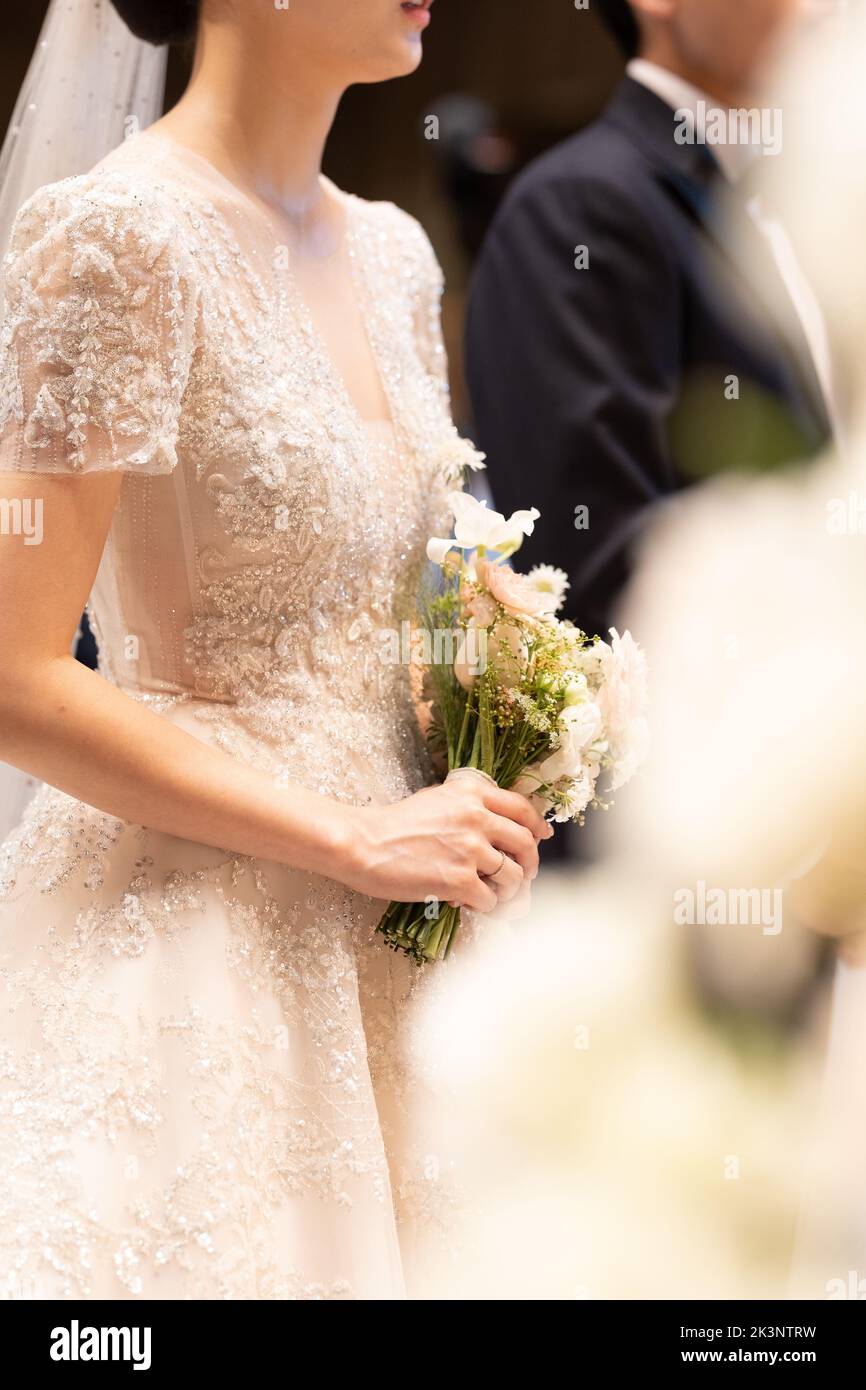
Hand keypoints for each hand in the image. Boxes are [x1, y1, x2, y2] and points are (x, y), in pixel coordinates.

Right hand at [341, 775, 552, 911]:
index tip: (541, 838)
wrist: (364, 844)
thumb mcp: (438, 799)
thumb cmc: (395, 825)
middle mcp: (477, 818)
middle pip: (526, 843)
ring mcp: (470, 849)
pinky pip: (491, 899)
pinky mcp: (459, 880)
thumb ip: (471, 807)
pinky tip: (470, 904)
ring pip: (513, 875)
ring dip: (507, 890)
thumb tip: (503, 826)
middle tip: (522, 875)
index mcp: (472, 794)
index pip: (523, 809)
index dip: (537, 827)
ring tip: (491, 894)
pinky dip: (486, 906)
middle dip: (529, 864)